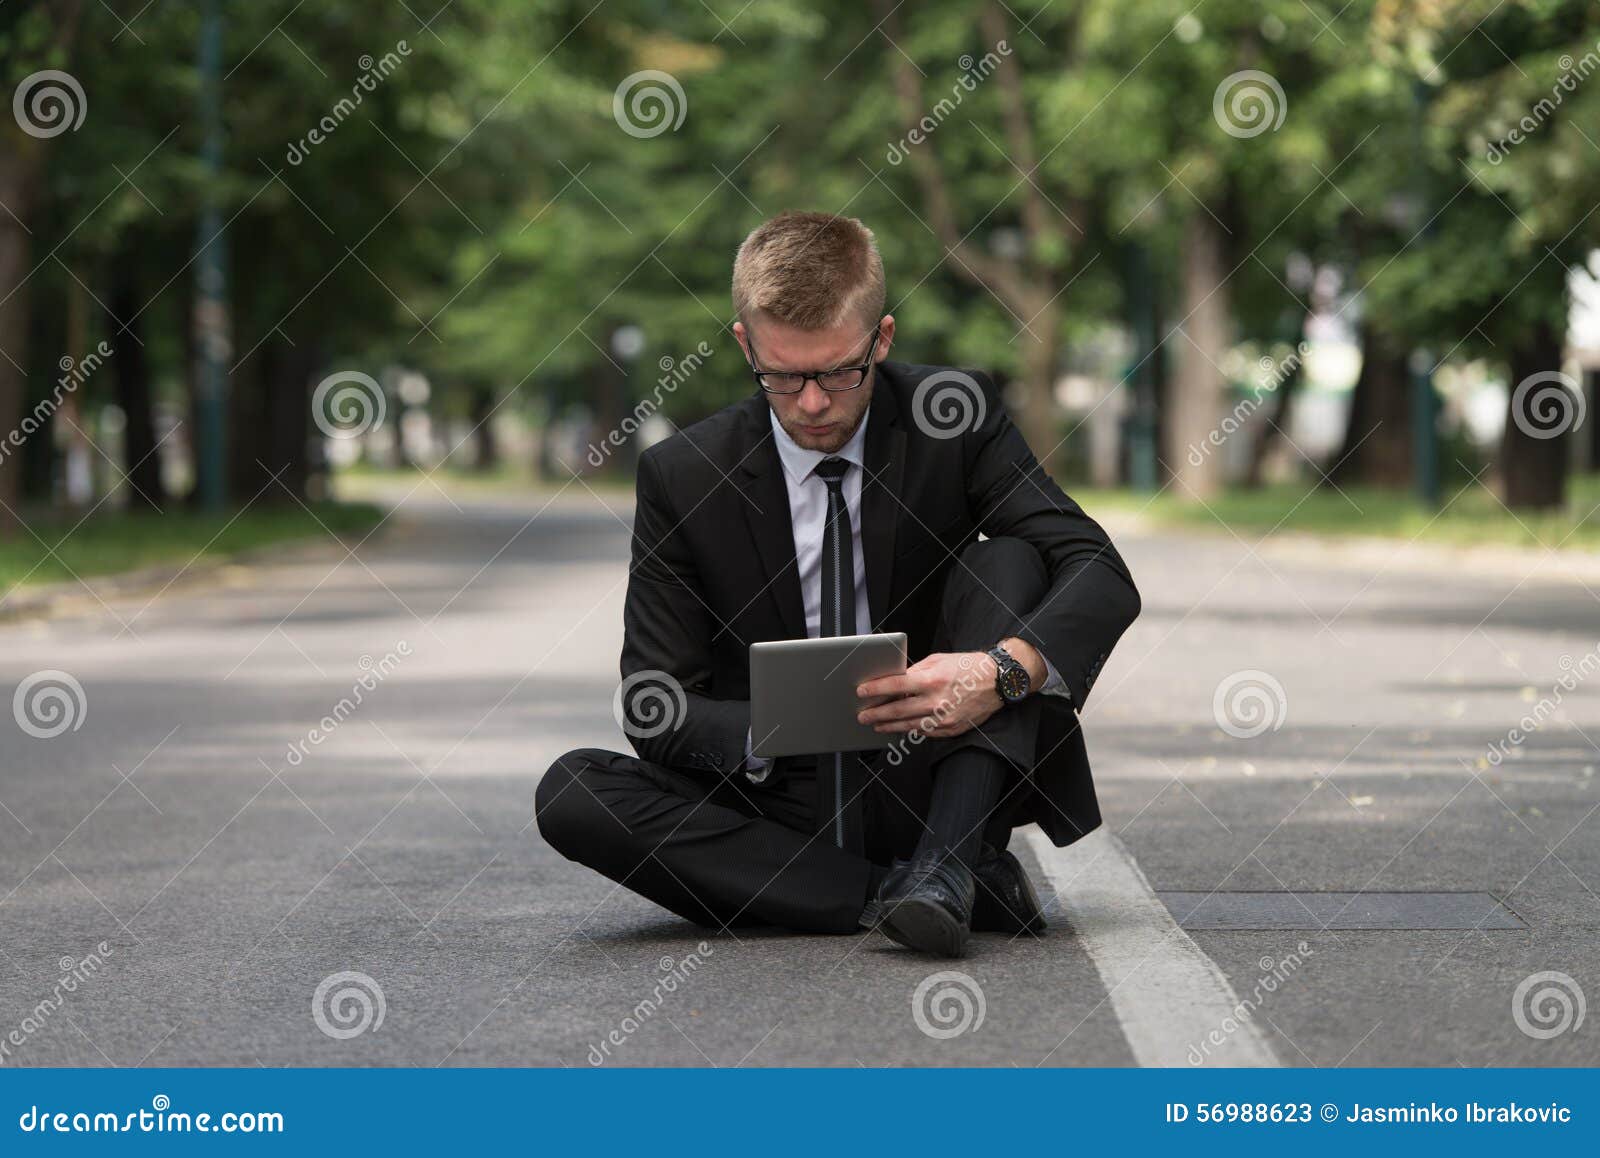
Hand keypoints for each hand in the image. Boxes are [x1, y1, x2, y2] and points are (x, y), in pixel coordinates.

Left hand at [856, 651, 1001, 737]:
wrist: (997, 681)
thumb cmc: (967, 667)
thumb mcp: (939, 660)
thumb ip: (916, 671)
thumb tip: (897, 681)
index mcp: (932, 680)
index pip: (896, 685)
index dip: (876, 689)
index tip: (862, 691)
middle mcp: (937, 701)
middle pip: (898, 710)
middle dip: (877, 713)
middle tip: (862, 715)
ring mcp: (944, 718)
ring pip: (909, 726)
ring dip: (889, 726)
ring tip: (876, 725)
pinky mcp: (951, 729)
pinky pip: (925, 732)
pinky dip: (911, 730)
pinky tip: (900, 728)